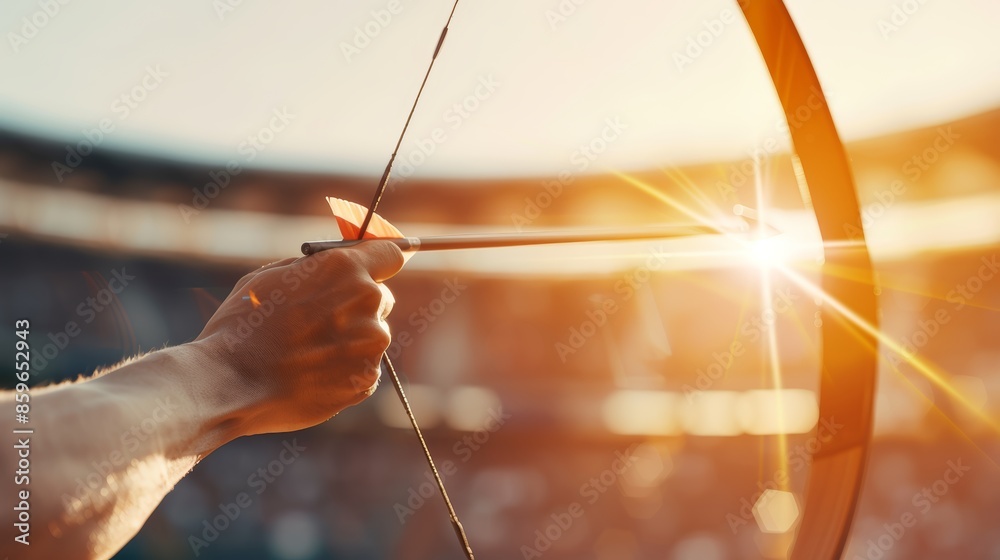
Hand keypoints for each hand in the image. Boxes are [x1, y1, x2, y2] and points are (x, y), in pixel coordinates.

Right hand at [194, 240, 404, 435]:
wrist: (231, 383)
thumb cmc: (243, 326)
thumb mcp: (270, 276)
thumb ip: (313, 268)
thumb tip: (331, 267)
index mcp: (344, 268)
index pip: (391, 253)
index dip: (384, 258)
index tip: (382, 264)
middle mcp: (367, 301)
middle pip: (380, 298)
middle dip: (356, 306)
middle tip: (321, 321)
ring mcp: (371, 344)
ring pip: (370, 336)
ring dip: (349, 342)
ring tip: (306, 354)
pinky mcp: (367, 379)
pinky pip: (363, 368)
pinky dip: (344, 371)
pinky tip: (310, 375)